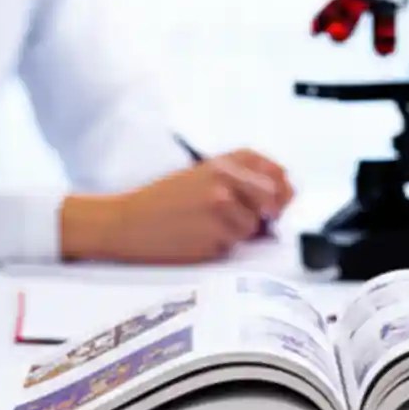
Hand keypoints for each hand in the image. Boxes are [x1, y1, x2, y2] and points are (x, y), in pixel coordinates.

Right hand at [60, 149, 294, 264]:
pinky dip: (222, 246)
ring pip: (253, 227)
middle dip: (267, 212)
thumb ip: (236, 179)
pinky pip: (234, 246)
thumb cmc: (161, 201)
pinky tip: (198, 238)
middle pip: (272, 198)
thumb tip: (280, 196)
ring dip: (239, 233)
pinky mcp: (215, 237)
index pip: (271, 168)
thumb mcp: (198, 175)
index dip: (281, 183)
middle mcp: (224, 182)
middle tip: (252, 220)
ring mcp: (221, 210)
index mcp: (221, 163)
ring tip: (207, 227)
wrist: (127, 222)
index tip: (282, 195)